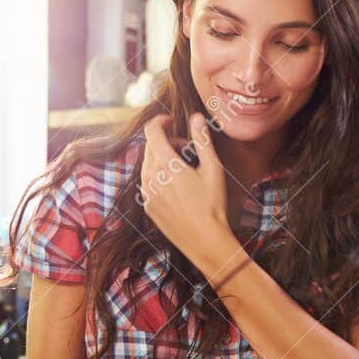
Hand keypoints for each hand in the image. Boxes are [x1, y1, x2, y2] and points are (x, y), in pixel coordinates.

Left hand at [140, 113, 236, 274]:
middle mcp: (150, 176)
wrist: (204, 240)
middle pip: (150, 147)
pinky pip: (148, 183)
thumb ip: (202, 140)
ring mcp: (146, 193)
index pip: (152, 131)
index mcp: (165, 163)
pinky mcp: (148, 206)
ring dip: (162, 159)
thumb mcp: (212, 168)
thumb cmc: (212, 204)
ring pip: (148, 165)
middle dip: (166, 141)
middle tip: (187, 149)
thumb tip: (196, 117)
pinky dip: (159, 176)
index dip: (160, 121)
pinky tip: (178, 187)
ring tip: (184, 169)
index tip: (171, 121)